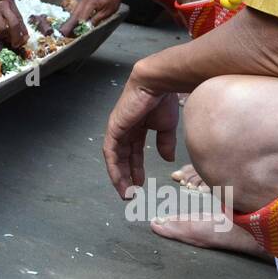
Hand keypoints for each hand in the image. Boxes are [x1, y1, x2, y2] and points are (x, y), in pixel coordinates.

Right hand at [0, 0, 27, 48]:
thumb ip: (9, 9)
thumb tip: (19, 28)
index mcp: (10, 1)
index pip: (20, 18)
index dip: (23, 30)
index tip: (25, 38)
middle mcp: (3, 5)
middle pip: (14, 24)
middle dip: (16, 37)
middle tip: (15, 44)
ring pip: (1, 29)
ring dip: (1, 34)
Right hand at [61, 0, 121, 34]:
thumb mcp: (108, 12)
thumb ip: (97, 19)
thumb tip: (87, 27)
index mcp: (92, 1)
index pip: (82, 16)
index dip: (77, 25)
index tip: (72, 33)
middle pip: (75, 13)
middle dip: (69, 24)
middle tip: (63, 32)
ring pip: (75, 11)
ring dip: (70, 20)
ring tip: (65, 29)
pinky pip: (77, 8)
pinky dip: (74, 16)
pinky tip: (72, 23)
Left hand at [102, 79, 180, 198]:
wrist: (158, 84)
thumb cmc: (163, 100)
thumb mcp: (166, 127)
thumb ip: (165, 143)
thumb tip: (167, 159)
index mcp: (137, 127)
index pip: (133, 152)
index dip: (136, 168)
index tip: (140, 183)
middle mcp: (125, 128)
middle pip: (122, 156)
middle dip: (126, 175)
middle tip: (129, 193)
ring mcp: (117, 128)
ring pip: (115, 157)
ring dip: (119, 176)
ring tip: (125, 192)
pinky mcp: (114, 128)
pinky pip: (110, 152)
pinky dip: (113, 167)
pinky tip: (119, 179)